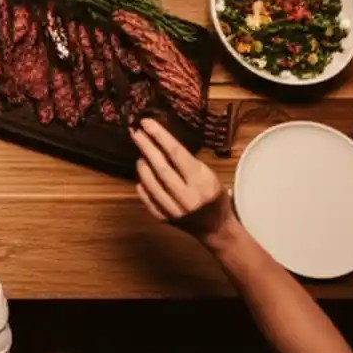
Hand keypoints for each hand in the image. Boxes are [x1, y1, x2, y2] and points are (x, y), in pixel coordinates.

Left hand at [131, 119, 239, 250]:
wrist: (216, 228)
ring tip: (140, 156)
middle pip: (161, 167)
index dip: (160, 136)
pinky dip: (143, 186)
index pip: (176, 153)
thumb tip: (160, 142)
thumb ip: (186, 162)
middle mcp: (188, 197)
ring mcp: (175, 210)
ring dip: (143, 167)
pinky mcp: (165, 220)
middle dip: (147, 148)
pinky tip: (141, 176)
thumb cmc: (213, 196)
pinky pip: (148, 199)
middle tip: (136, 133)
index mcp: (202, 181)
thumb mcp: (208, 175)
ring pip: (152, 184)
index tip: (146, 123)